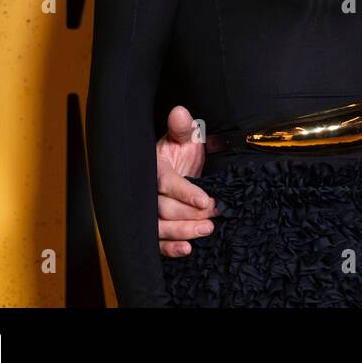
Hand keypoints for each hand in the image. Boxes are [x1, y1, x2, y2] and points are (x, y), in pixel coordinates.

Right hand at [155, 105, 216, 256]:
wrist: (177, 167)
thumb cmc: (180, 152)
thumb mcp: (184, 137)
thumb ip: (183, 128)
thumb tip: (180, 112)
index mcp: (156, 169)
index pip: (167, 183)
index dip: (185, 193)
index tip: (205, 200)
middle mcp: (149, 192)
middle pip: (164, 209)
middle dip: (189, 216)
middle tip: (212, 219)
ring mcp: (150, 212)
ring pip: (160, 228)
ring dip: (182, 233)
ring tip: (206, 231)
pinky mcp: (155, 227)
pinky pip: (157, 242)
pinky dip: (169, 249)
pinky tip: (186, 250)